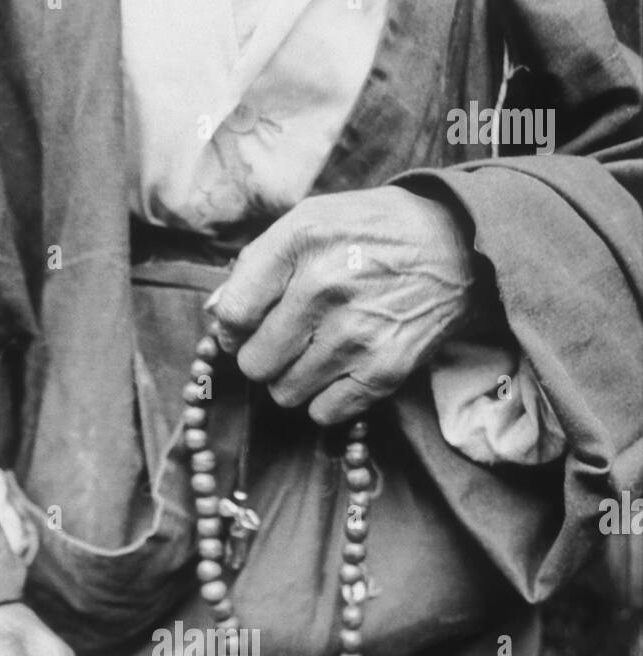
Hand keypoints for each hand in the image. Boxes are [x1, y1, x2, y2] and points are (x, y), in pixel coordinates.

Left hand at [212, 187, 476, 424]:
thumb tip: (216, 315)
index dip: (233, 330)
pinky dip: (327, 399)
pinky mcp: (383, 370)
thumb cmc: (375, 233)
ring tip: (321, 352)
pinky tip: (343, 370)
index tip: (249, 327)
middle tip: (290, 340)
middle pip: (254, 363)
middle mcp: (325, 286)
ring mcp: (355, 333)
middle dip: (265, 356)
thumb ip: (258, 264)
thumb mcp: (313, 220)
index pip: (233, 314)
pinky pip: (323, 413)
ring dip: (296, 380)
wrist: (460, 248)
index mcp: (301, 240)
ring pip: (285, 393)